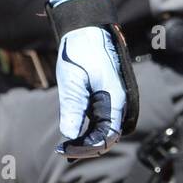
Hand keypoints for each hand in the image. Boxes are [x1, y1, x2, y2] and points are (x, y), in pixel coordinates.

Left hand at [56, 25, 125, 158]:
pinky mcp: (105, 97)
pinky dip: (88, 128)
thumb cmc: (80, 51)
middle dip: (87, 147)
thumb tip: (70, 134)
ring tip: (66, 147)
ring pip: (103, 129)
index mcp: (115, 101)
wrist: (87, 30)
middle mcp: (119, 104)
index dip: (87, 148)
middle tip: (64, 152)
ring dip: (87, 140)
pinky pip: (100, 119)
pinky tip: (73, 134)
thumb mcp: (72, 78)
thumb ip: (73, 105)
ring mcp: (113, 101)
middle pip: (107, 136)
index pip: (106, 136)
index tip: (67, 152)